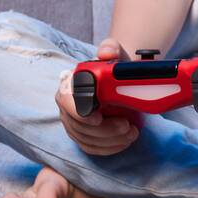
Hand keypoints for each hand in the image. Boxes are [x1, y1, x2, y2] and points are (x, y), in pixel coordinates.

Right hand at [55, 36, 138, 155]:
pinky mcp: (83, 137)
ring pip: (86, 140)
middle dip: (104, 130)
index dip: (79, 112)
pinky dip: (110, 148)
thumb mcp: (116, 54)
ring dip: (111, 140)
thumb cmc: (114, 67)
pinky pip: (92, 148)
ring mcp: (73, 124)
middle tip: (127, 126)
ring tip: (132, 132)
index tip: (98, 117)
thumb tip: (106, 53)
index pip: (66, 101)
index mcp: (69, 85)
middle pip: (78, 126)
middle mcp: (67, 107)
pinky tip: (125, 141)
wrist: (120, 81)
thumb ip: (111, 48)